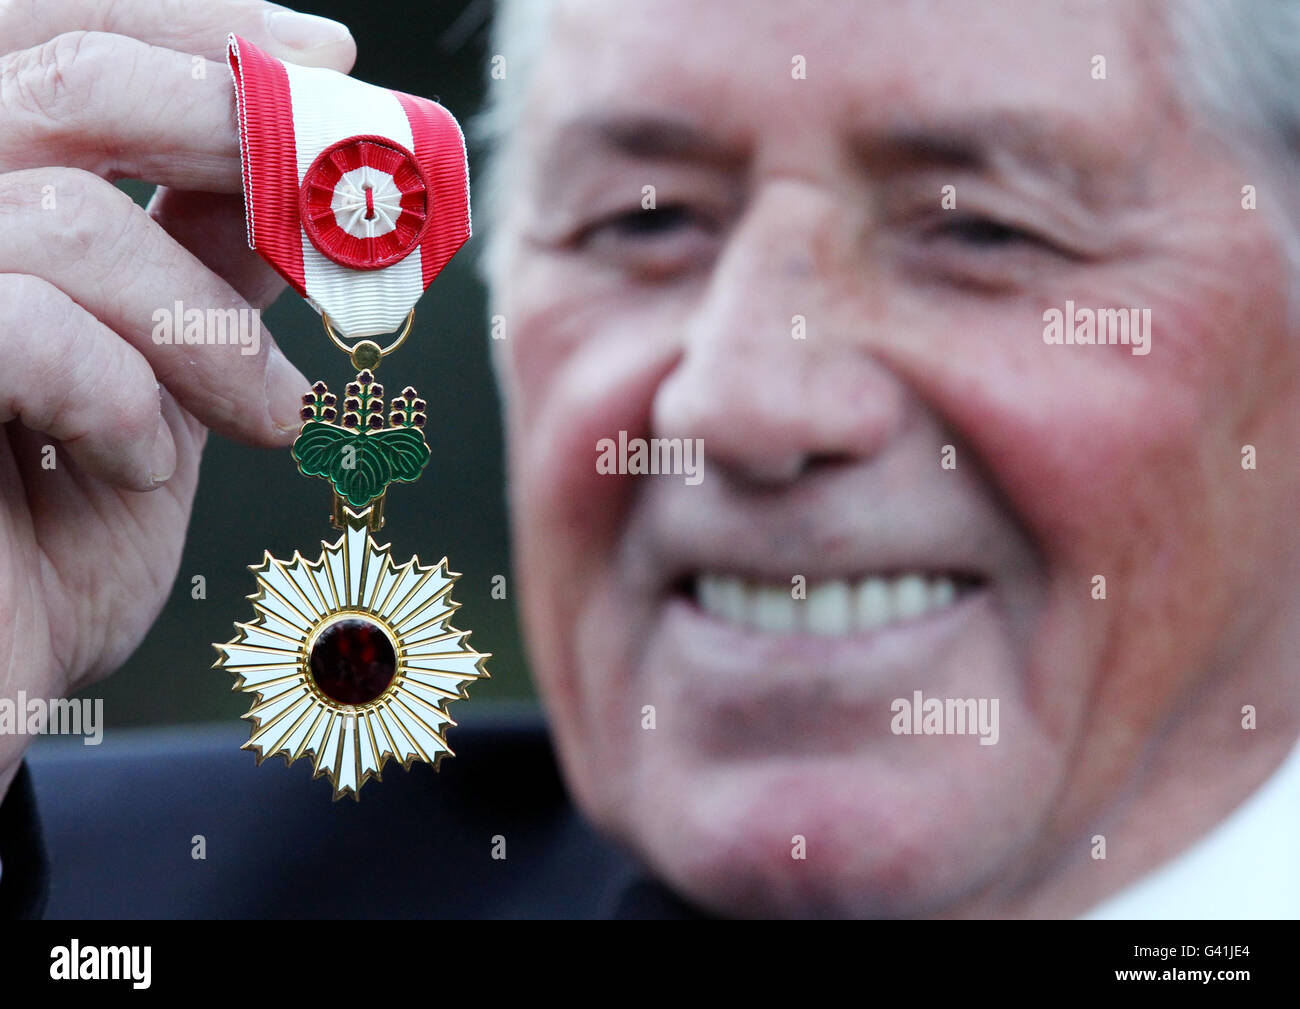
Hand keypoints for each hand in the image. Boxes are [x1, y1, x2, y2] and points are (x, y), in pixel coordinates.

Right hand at [0, 1, 355, 795]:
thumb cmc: (45, 550)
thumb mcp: (152, 392)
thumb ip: (195, 275)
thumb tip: (296, 183)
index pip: (45, 33)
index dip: (186, 28)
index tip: (328, 60)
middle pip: (50, 72)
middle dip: (226, 125)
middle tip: (341, 204)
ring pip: (58, 211)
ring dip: (208, 324)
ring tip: (274, 418)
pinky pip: (19, 323)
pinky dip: (116, 394)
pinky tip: (136, 467)